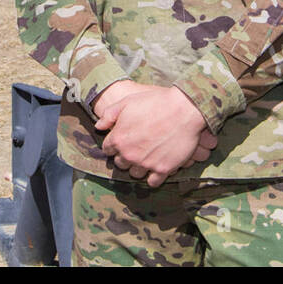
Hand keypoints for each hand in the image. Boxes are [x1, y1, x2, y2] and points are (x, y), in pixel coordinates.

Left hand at [94, 85, 218, 186]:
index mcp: (118, 138)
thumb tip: (98, 126)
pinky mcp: (163, 169)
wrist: (184, 109)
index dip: (114, 144)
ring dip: (138, 167)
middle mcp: (129, 154)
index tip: (122, 140)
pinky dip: (153, 177)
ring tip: (146, 158)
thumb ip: (109, 114)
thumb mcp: (128, 101)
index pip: (107, 150)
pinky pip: (153, 182)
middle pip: (120, 164)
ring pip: (135, 174)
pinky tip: (156, 167)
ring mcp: (146, 163)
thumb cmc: (155, 102)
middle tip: (135, 148)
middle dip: (125, 156)